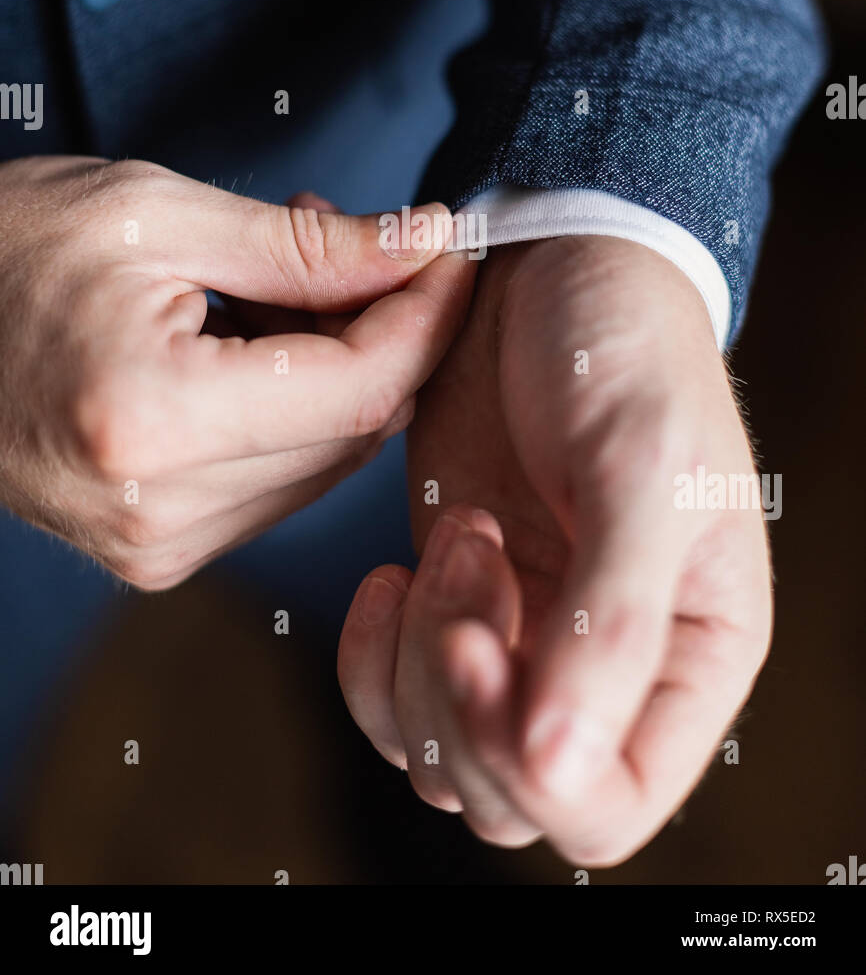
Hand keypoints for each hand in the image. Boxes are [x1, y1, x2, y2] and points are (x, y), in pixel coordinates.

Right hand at [0, 156, 471, 588]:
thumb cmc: (1, 249)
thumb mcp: (155, 214)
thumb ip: (306, 245)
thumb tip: (422, 242)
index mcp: (150, 418)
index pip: (360, 386)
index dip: (427, 313)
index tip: (451, 247)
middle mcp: (153, 508)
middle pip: (354, 429)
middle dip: (387, 329)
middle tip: (363, 239)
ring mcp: (150, 544)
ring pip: (326, 460)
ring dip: (339, 366)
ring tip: (286, 276)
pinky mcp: (151, 549)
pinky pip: (276, 479)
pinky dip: (293, 406)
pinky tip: (256, 336)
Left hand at [338, 236, 771, 864]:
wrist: (554, 268)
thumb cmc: (627, 354)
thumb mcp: (644, 473)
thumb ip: (614, 623)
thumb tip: (558, 770)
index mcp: (692, 656)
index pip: (608, 806)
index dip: (529, 763)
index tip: (479, 642)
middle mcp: (610, 670)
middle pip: (508, 794)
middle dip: (459, 698)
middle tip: (467, 554)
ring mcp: (525, 641)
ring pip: (439, 757)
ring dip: (414, 665)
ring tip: (454, 532)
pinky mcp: (457, 603)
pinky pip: (393, 698)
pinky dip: (369, 658)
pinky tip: (386, 570)